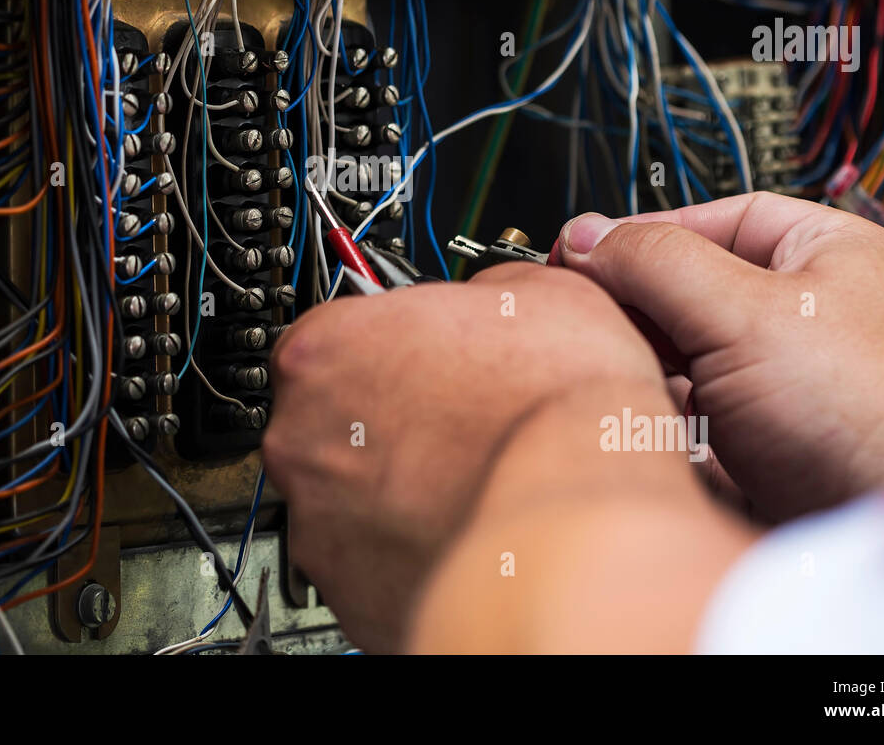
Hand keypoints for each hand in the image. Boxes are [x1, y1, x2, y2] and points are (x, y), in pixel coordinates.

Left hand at [262, 261, 665, 651]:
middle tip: (451, 423)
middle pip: (327, 420)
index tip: (415, 362)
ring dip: (393, 488)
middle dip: (382, 423)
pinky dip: (407, 548)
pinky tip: (463, 529)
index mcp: (326, 347)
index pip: (328, 339)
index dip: (382, 349)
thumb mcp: (534, 292)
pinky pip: (370, 560)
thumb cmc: (558, 410)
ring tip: (468, 481)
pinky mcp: (347, 590)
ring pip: (345, 496)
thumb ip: (478, 294)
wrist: (582, 523)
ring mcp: (318, 520)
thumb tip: (487, 302)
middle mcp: (301, 435)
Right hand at [552, 192, 883, 521]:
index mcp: (830, 256)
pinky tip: (643, 417)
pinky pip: (694, 409)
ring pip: (688, 351)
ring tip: (616, 368)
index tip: (582, 250)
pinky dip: (662, 411)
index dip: (645, 232)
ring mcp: (787, 380)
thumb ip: (657, 264)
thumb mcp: (746, 315)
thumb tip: (588, 234)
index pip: (717, 219)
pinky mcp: (765, 439)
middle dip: (639, 303)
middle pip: (694, 286)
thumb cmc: (869, 422)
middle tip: (586, 310)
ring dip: (647, 361)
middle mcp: (811, 313)